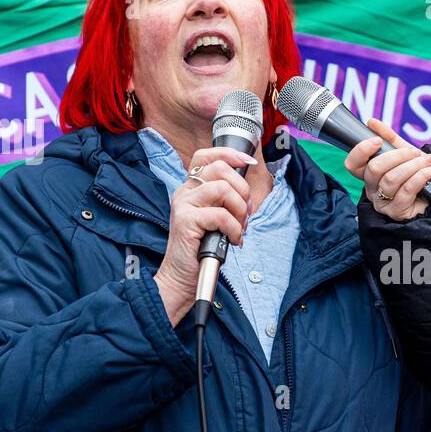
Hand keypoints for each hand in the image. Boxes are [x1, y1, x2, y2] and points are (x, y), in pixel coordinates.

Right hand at [153, 145, 255, 325]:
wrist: (181, 277)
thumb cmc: (201, 249)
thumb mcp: (215, 220)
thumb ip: (225, 202)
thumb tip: (247, 192)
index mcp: (191, 188)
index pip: (205, 155)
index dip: (229, 154)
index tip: (249, 162)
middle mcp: (184, 192)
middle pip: (220, 168)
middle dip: (242, 190)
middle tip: (245, 213)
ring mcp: (183, 205)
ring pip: (222, 189)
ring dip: (240, 210)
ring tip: (239, 228)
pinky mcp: (185, 220)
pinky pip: (220, 215)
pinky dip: (234, 228)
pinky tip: (233, 240)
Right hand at [344, 118, 430, 221]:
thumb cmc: (418, 173)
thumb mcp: (405, 152)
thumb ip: (389, 138)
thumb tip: (372, 122)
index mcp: (369, 173)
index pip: (352, 164)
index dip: (361, 151)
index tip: (377, 141)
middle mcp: (372, 189)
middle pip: (374, 169)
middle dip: (397, 156)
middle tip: (414, 152)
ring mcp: (383, 202)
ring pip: (391, 179)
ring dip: (413, 166)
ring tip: (428, 161)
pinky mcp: (396, 212)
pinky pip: (406, 190)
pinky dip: (421, 177)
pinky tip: (430, 171)